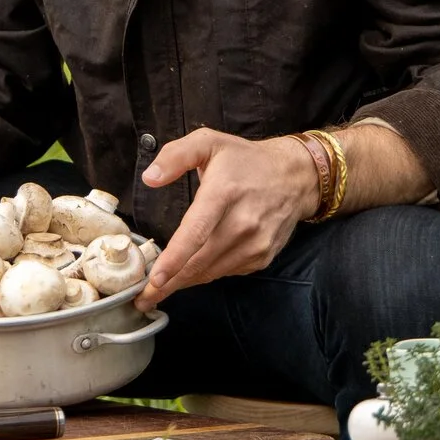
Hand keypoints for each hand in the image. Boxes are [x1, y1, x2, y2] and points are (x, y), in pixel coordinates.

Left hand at [137, 129, 315, 307]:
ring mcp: (255, 243)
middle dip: (168, 283)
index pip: (197, 232)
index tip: (155, 278)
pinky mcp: (262, 257)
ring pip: (211, 272)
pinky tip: (193, 271)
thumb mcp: (209, 142)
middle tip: (144, 297)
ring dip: (185, 282)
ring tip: (162, 288)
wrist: (295, 177)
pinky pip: (226, 272)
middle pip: (199, 261)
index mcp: (224, 193)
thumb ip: (176, 156)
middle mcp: (243, 222)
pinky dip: (206, 274)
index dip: (175, 258)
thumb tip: (150, 177)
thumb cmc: (246, 160)